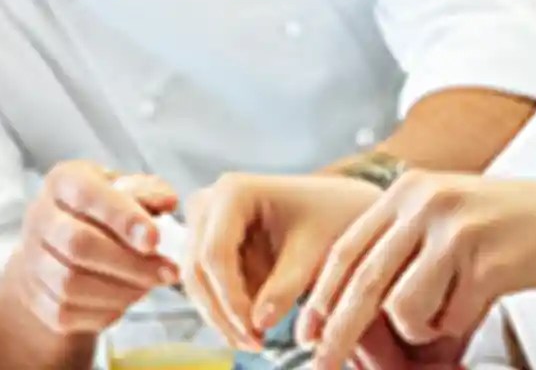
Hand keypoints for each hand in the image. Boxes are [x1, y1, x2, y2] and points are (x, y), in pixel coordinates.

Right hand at [0, 161, 178, 336]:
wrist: (64, 248)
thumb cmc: (105, 214)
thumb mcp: (127, 192)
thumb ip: (149, 193)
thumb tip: (167, 202)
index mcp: (64, 182)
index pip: (87, 194)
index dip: (122, 217)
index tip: (154, 240)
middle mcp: (39, 216)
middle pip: (78, 244)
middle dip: (130, 263)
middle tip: (168, 273)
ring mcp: (32, 258)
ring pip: (71, 284)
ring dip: (120, 291)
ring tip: (149, 286)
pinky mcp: (34, 296)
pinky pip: (65, 312)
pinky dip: (103, 312)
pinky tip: (124, 299)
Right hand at [181, 173, 381, 350]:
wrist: (338, 206)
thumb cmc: (331, 219)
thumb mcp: (314, 253)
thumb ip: (286, 286)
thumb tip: (258, 324)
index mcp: (233, 191)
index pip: (215, 253)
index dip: (230, 298)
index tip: (255, 332)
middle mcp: (210, 200)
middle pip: (198, 267)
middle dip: (222, 312)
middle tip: (253, 344)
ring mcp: (206, 219)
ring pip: (197, 277)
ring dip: (222, 313)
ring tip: (255, 340)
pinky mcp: (209, 238)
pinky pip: (207, 279)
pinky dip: (227, 305)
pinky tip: (252, 325)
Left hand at [301, 171, 535, 369]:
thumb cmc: (507, 228)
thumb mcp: (443, 220)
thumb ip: (399, 249)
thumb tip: (346, 310)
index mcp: (406, 190)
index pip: (345, 249)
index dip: (322, 295)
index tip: (308, 331)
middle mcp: (424, 202)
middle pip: (362, 280)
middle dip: (338, 330)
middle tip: (323, 362)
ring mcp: (454, 228)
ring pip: (402, 305)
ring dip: (418, 328)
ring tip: (446, 314)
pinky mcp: (486, 259)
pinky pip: (448, 316)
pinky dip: (455, 325)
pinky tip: (476, 303)